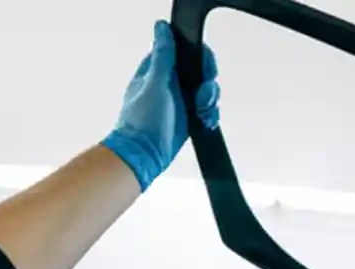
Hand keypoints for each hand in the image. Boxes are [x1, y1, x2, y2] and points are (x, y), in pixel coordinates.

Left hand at [102, 20, 220, 191]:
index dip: (199, 59)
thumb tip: (162, 28)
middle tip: (202, 97)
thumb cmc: (143, 121)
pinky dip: (210, 115)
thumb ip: (163, 56)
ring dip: (210, 101)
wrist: (145, 154)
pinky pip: (208, 110)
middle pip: (201, 72)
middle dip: (208, 84)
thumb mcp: (155, 83)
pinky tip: (204, 121)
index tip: (204, 71)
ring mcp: (180, 101)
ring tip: (201, 112)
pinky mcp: (188, 117)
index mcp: (158, 70)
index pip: (185, 53)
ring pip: (207, 92)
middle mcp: (171, 83)